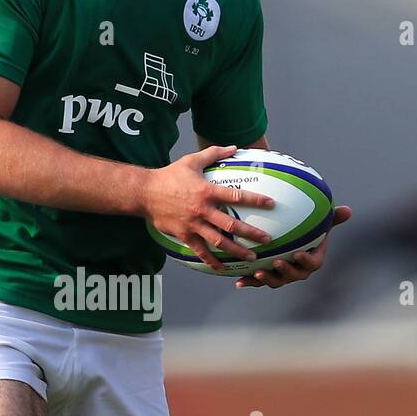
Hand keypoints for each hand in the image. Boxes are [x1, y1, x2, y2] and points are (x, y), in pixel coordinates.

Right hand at [143, 143, 274, 272]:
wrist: (145, 192)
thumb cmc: (170, 175)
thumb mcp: (192, 161)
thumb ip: (214, 154)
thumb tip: (235, 148)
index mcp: (207, 191)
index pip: (236, 196)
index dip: (255, 200)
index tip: (271, 204)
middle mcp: (203, 210)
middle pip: (231, 225)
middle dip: (251, 233)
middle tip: (267, 239)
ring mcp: (193, 225)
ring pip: (219, 242)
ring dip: (237, 251)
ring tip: (251, 257)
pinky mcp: (184, 235)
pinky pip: (200, 251)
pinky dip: (212, 260)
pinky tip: (222, 268)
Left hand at [234, 205, 352, 287]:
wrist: (291, 240)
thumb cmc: (308, 230)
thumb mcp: (319, 223)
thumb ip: (331, 218)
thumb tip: (348, 210)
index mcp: (312, 259)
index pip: (313, 264)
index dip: (306, 261)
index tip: (298, 254)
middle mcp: (298, 271)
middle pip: (294, 275)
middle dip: (286, 271)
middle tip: (277, 262)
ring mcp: (282, 276)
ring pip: (276, 281)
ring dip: (267, 279)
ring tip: (257, 272)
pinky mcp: (267, 277)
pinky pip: (258, 281)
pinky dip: (249, 282)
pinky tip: (239, 282)